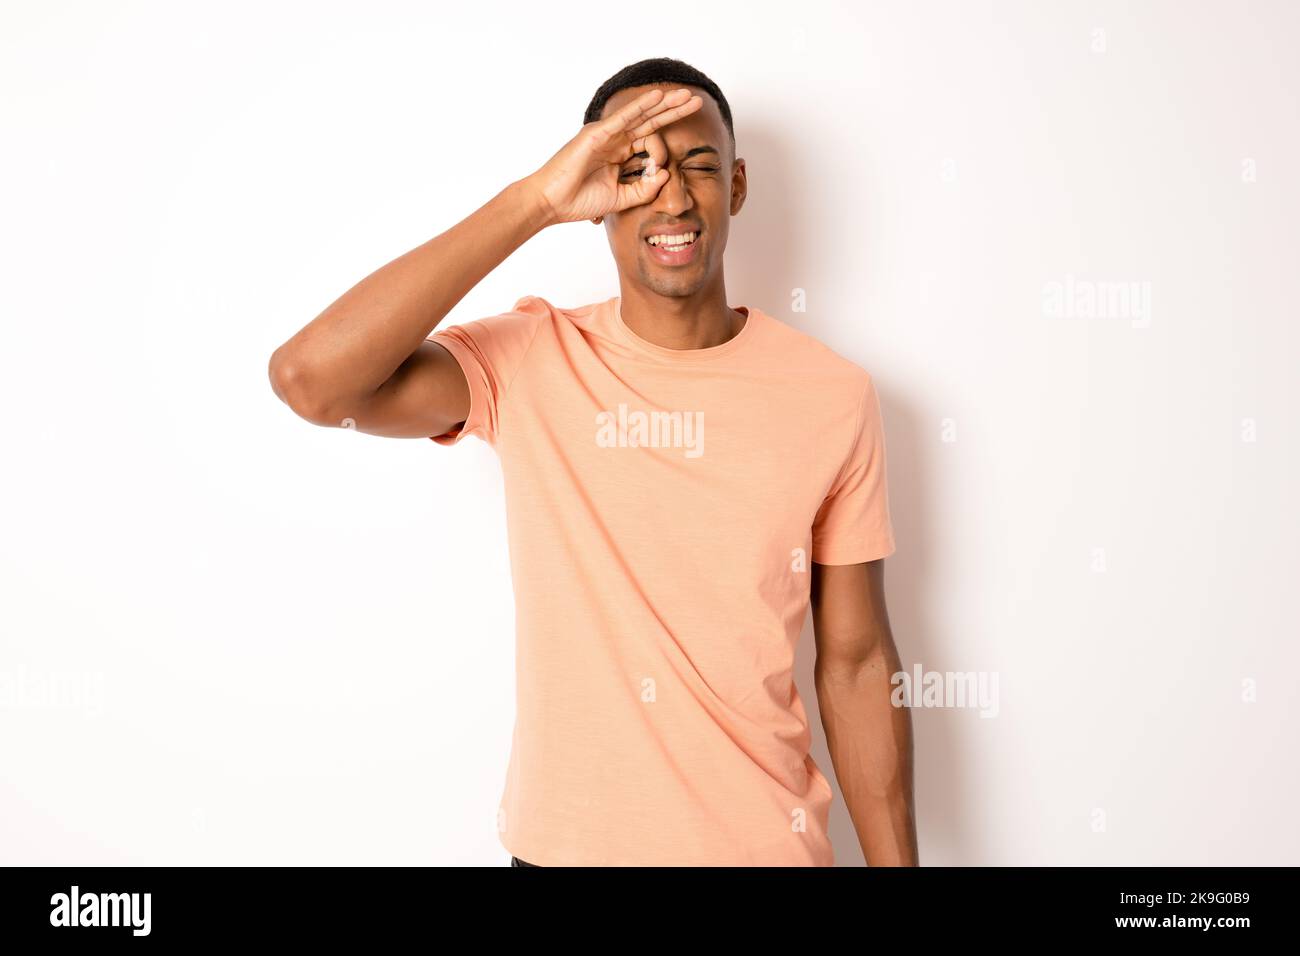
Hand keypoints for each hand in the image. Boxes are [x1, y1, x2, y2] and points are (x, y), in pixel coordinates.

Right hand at [525, 88, 702, 224]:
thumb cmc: (579, 200)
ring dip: (665, 103)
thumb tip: (667, 174)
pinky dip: (641, 106)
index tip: (662, 171)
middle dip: (674, 110)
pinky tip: (658, 97)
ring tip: (686, 95)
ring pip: (641, 114)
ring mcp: (606, 134)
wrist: (551, 203)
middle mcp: (614, 139)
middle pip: (651, 121)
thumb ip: (644, 189)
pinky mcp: (597, 134)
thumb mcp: (621, 198)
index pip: (650, 139)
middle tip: (697, 102)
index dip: (664, 150)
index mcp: (619, 153)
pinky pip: (623, 117)